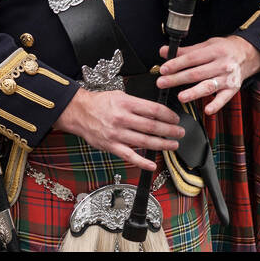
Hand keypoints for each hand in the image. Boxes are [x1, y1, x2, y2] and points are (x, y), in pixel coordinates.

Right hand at [52, 88, 184, 171]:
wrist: (79, 112)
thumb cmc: (100, 103)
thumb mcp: (120, 95)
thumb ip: (137, 103)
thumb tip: (156, 111)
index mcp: (127, 104)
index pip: (154, 110)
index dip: (168, 115)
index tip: (175, 118)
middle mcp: (123, 119)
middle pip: (152, 126)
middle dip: (170, 130)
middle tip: (180, 132)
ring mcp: (117, 134)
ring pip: (145, 141)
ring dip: (162, 144)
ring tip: (173, 144)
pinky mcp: (112, 146)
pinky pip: (130, 156)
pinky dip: (142, 162)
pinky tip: (153, 164)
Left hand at [156, 35, 259, 115]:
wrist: (247, 54)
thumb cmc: (224, 49)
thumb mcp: (206, 45)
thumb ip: (185, 51)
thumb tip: (164, 52)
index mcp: (214, 51)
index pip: (192, 58)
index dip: (177, 64)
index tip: (163, 69)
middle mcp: (222, 64)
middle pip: (196, 73)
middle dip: (177, 79)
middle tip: (162, 83)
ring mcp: (228, 78)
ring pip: (208, 86)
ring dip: (193, 92)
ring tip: (181, 97)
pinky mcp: (232, 89)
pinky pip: (223, 99)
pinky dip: (216, 105)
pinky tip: (207, 110)